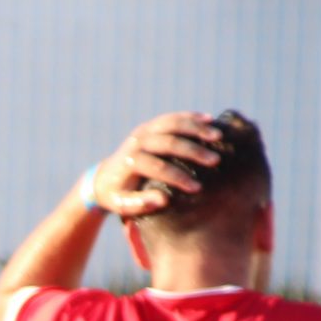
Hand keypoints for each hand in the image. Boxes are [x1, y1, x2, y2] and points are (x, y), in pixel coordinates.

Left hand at [89, 112, 222, 219]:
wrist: (103, 177)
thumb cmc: (116, 194)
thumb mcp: (121, 204)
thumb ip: (140, 203)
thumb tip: (163, 200)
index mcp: (129, 161)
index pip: (157, 167)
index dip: (177, 177)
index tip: (197, 188)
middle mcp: (136, 142)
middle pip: (168, 142)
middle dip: (193, 151)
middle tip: (215, 161)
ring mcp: (143, 130)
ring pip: (172, 123)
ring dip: (196, 128)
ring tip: (217, 136)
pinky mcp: (150, 125)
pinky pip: (172, 118)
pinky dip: (191, 117)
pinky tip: (210, 120)